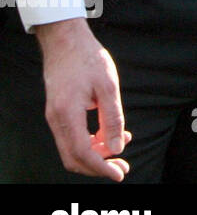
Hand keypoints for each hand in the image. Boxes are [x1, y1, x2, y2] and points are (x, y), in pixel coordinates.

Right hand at [34, 18, 130, 180]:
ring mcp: (54, 117)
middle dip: (98, 166)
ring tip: (121, 146)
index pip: (82, 153)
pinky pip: (72, 137)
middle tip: (122, 167)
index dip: (101, 167)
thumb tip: (116, 147)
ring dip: (96, 153)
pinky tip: (108, 134)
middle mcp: (56, 120)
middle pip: (74, 158)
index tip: (119, 174)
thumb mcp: (108, 86)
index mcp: (67, 114)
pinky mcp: (58, 112)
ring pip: (72, 149)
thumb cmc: (88, 59)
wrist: (65, 40)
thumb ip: (113, 119)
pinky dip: (90, 141)